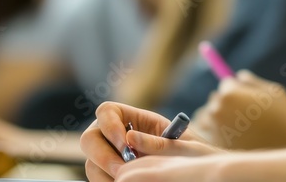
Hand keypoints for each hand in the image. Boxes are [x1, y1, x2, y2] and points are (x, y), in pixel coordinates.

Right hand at [81, 101, 222, 181]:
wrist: (195, 171)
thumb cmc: (193, 155)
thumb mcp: (184, 146)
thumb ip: (160, 142)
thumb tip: (130, 137)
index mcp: (135, 119)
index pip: (107, 111)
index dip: (109, 125)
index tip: (125, 144)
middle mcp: (117, 135)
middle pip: (90, 137)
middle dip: (103, 154)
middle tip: (123, 171)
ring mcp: (111, 155)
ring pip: (91, 161)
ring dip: (105, 173)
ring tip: (128, 179)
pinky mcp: (110, 174)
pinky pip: (96, 178)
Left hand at [193, 70, 285, 149]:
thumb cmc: (283, 116)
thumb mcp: (273, 91)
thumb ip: (252, 81)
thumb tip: (238, 77)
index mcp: (229, 94)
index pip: (226, 85)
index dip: (238, 90)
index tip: (246, 98)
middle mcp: (216, 111)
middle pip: (215, 99)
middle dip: (227, 103)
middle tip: (244, 114)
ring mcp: (212, 130)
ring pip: (206, 116)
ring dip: (216, 118)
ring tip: (237, 127)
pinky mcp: (212, 146)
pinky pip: (203, 134)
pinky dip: (211, 133)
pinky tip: (227, 136)